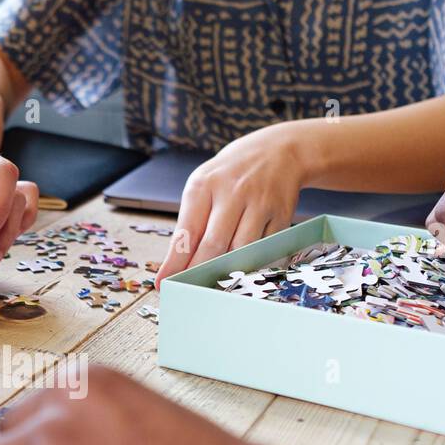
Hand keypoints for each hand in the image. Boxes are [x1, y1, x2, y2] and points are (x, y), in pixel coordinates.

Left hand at [156, 124, 310, 283]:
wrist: (279, 151)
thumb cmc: (232, 175)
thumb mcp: (204, 186)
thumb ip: (191, 222)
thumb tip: (176, 265)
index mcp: (204, 185)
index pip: (186, 232)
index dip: (175, 262)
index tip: (163, 283)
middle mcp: (232, 192)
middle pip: (213, 245)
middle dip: (198, 273)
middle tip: (188, 293)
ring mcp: (259, 203)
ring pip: (241, 251)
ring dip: (227, 273)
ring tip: (213, 286)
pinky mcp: (281, 215)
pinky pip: (264, 250)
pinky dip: (252, 265)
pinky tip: (242, 273)